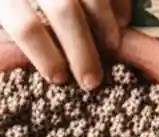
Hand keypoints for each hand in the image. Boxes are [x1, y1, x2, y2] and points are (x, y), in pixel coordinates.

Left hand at [0, 0, 129, 88]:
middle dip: (82, 50)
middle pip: (64, 11)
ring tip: (111, 49)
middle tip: (91, 80)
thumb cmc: (17, 8)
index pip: (27, 27)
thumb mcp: (4, 15)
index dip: (45, 56)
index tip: (59, 78)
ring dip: (106, 27)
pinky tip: (121, 22)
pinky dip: (120, 7)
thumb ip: (11, 35)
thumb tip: (19, 65)